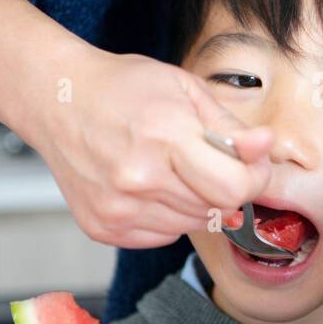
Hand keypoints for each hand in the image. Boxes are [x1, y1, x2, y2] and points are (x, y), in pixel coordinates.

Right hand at [21, 47, 275, 248]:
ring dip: (195, 201)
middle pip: (217, 209)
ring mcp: (118, 208)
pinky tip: (149, 184)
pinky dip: (167, 214)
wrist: (57, 100)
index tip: (249, 163)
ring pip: (192, 225)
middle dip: (224, 185)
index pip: (234, 188)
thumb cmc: (123, 88)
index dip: (253, 178)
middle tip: (204, 158)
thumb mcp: (186, 89)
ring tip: (170, 166)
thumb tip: (265, 146)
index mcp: (165, 136)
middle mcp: (139, 178)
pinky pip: (163, 235)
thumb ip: (231, 125)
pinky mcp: (103, 227)